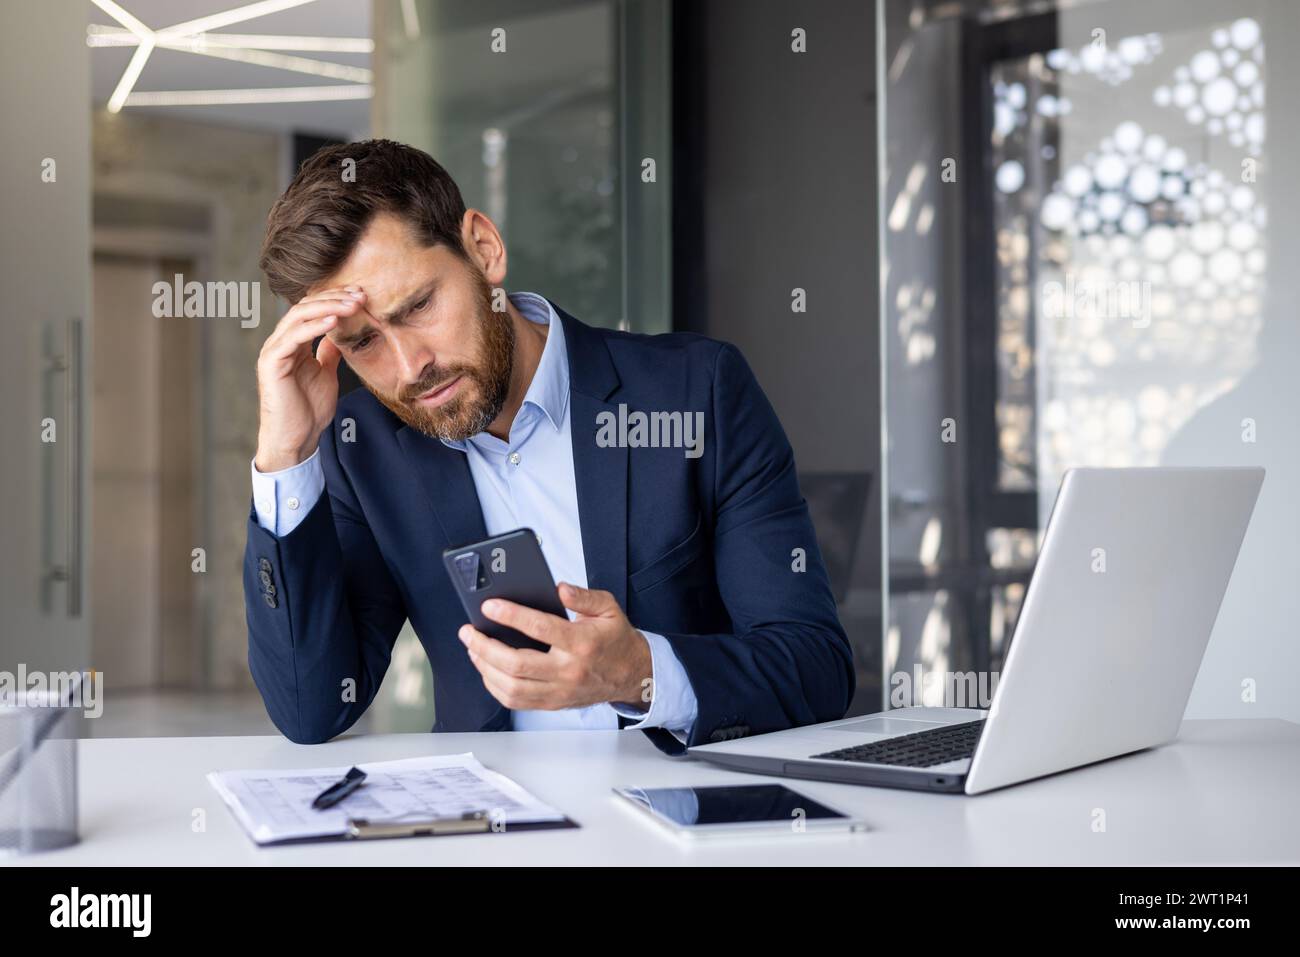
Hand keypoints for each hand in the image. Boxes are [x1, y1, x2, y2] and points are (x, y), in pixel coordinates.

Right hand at [254, 286, 364, 471]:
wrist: (297, 439)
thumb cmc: (309, 410)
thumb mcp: (326, 374)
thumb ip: (329, 353)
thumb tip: (339, 335)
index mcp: (293, 343)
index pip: (312, 309)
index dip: (335, 299)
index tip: (362, 295)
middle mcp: (281, 342)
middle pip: (305, 306)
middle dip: (334, 297)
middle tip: (361, 294)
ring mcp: (274, 350)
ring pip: (298, 315)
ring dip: (328, 306)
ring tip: (353, 304)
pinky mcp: (271, 363)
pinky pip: (293, 337)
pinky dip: (314, 326)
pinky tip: (334, 320)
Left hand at [459, 583, 654, 712]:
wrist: (631, 675)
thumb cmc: (615, 639)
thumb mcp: (609, 609)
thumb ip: (584, 596)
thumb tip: (559, 588)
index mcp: (582, 643)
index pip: (540, 628)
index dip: (511, 616)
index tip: (489, 606)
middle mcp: (568, 671)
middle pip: (516, 664)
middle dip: (485, 647)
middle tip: (468, 631)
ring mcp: (559, 691)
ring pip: (511, 688)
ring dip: (485, 668)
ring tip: (473, 648)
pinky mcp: (553, 704)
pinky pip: (516, 701)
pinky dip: (495, 686)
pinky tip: (486, 669)